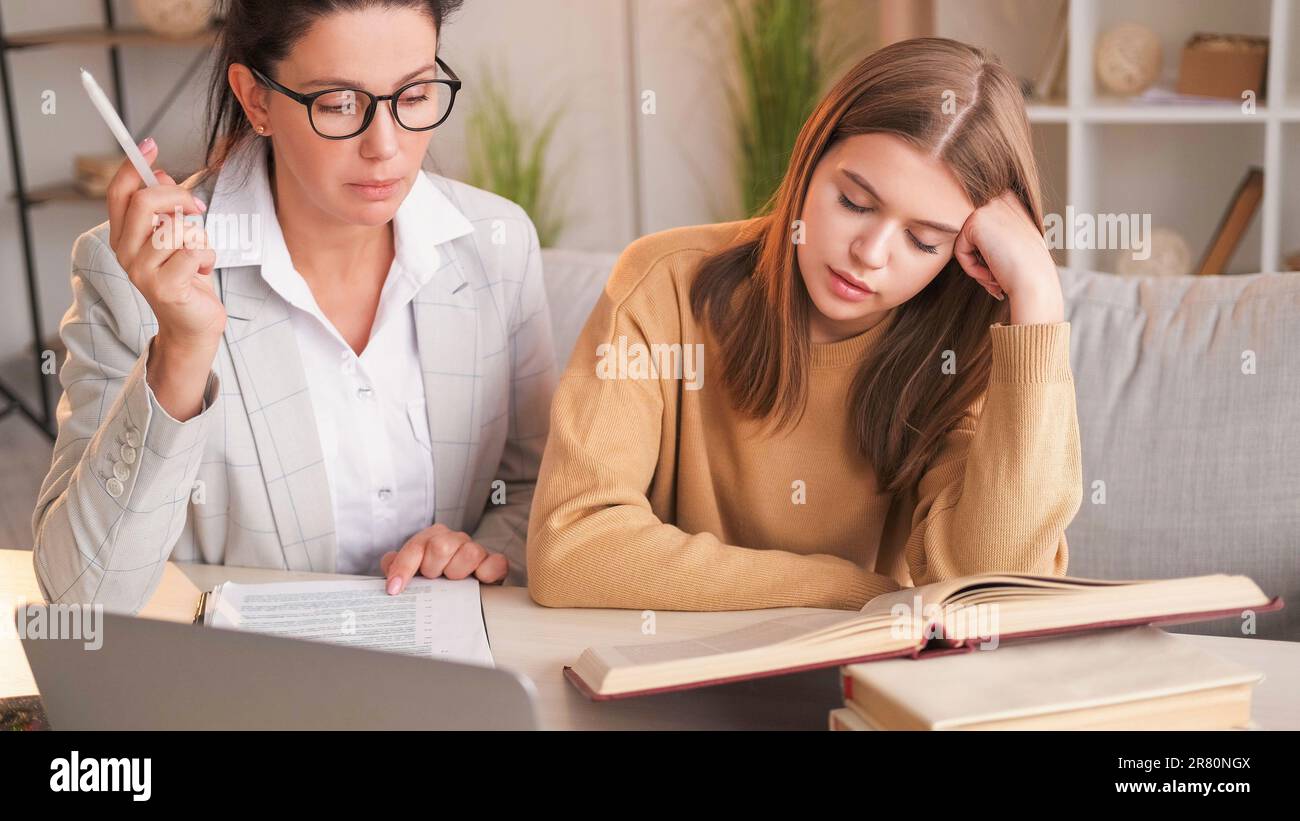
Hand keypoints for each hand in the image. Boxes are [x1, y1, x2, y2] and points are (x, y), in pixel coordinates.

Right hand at [107, 137, 225, 354]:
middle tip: (197, 206)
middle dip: (177, 196)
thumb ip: (164, 208)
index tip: (150, 145)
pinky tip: (202, 271)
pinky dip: (207, 256)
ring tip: (197, 255)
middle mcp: (125, 252)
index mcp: (123, 236)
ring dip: (199, 236)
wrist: (193, 325)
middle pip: (145, 202)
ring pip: (176, 228)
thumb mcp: (174, 237)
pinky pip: (194, 250)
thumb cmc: (186, 278)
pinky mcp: (165, 286)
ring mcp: (142, 271)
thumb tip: (161, 174)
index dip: (133, 166)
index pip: (119, 193)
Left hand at [381, 523, 508, 593]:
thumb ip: (396, 566)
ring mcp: (476, 550)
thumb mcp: (414, 572)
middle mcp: (455, 540)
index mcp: (433, 538)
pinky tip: (479, 581)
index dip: (403, 568)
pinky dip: (486, 573)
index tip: (394, 588)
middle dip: (432, 569)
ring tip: (454, 582)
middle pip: (440, 546)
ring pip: (468, 553)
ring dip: (457, 573)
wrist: (465, 590)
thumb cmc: (437, 579)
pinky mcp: (495, 563)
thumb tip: (388, 563)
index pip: (415, 547)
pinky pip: (495, 563)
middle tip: (432, 580)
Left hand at [953, 190, 1063, 324]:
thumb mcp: (1019, 243)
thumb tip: (981, 241)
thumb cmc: (1030, 271)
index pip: (985, 228)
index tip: (1008, 266)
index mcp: (1014, 202)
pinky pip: (959, 250)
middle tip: (1001, 276)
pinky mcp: (975, 222)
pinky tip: (991, 273)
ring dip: (978, 266)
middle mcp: (1002, 200)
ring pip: (966, 244)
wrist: (1035, 282)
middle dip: (984, 260)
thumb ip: (1000, 234)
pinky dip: (971, 268)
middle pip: (974, 236)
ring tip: (998, 276)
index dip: (992, 253)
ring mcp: (989, 208)